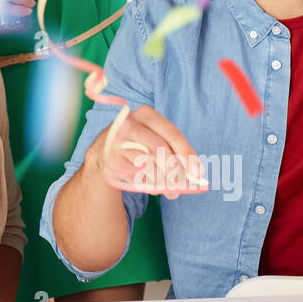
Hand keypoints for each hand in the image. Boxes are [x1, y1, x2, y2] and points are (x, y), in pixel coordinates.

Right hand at [87, 105, 207, 200]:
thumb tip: (194, 177)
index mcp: (146, 114)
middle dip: (174, 170)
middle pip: (159, 149)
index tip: (198, 172)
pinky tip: (151, 185)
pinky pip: (137, 177)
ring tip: (166, 187)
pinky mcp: (111, 160)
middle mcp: (129, 124)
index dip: (187, 153)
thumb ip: (175, 153)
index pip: (171, 133)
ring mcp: (118, 142)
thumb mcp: (156, 139)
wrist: (104, 151)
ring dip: (162, 182)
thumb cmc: (140, 144)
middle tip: (182, 185)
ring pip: (149, 166)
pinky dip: (149, 186)